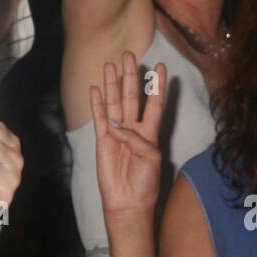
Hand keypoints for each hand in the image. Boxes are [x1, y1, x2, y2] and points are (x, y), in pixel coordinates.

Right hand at [91, 51, 165, 218]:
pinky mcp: (103, 141)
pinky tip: (95, 89)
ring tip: (110, 65)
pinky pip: (99, 118)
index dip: (157, 85)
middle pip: (132, 96)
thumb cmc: (145, 182)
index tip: (161, 66)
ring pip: (114, 102)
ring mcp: (117, 133)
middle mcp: (134, 129)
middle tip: (129, 54)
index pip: (155, 103)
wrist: (128, 202)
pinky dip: (96, 103)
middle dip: (130, 76)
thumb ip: (135, 138)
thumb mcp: (150, 158)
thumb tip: (114, 124)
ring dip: (112, 84)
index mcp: (151, 132)